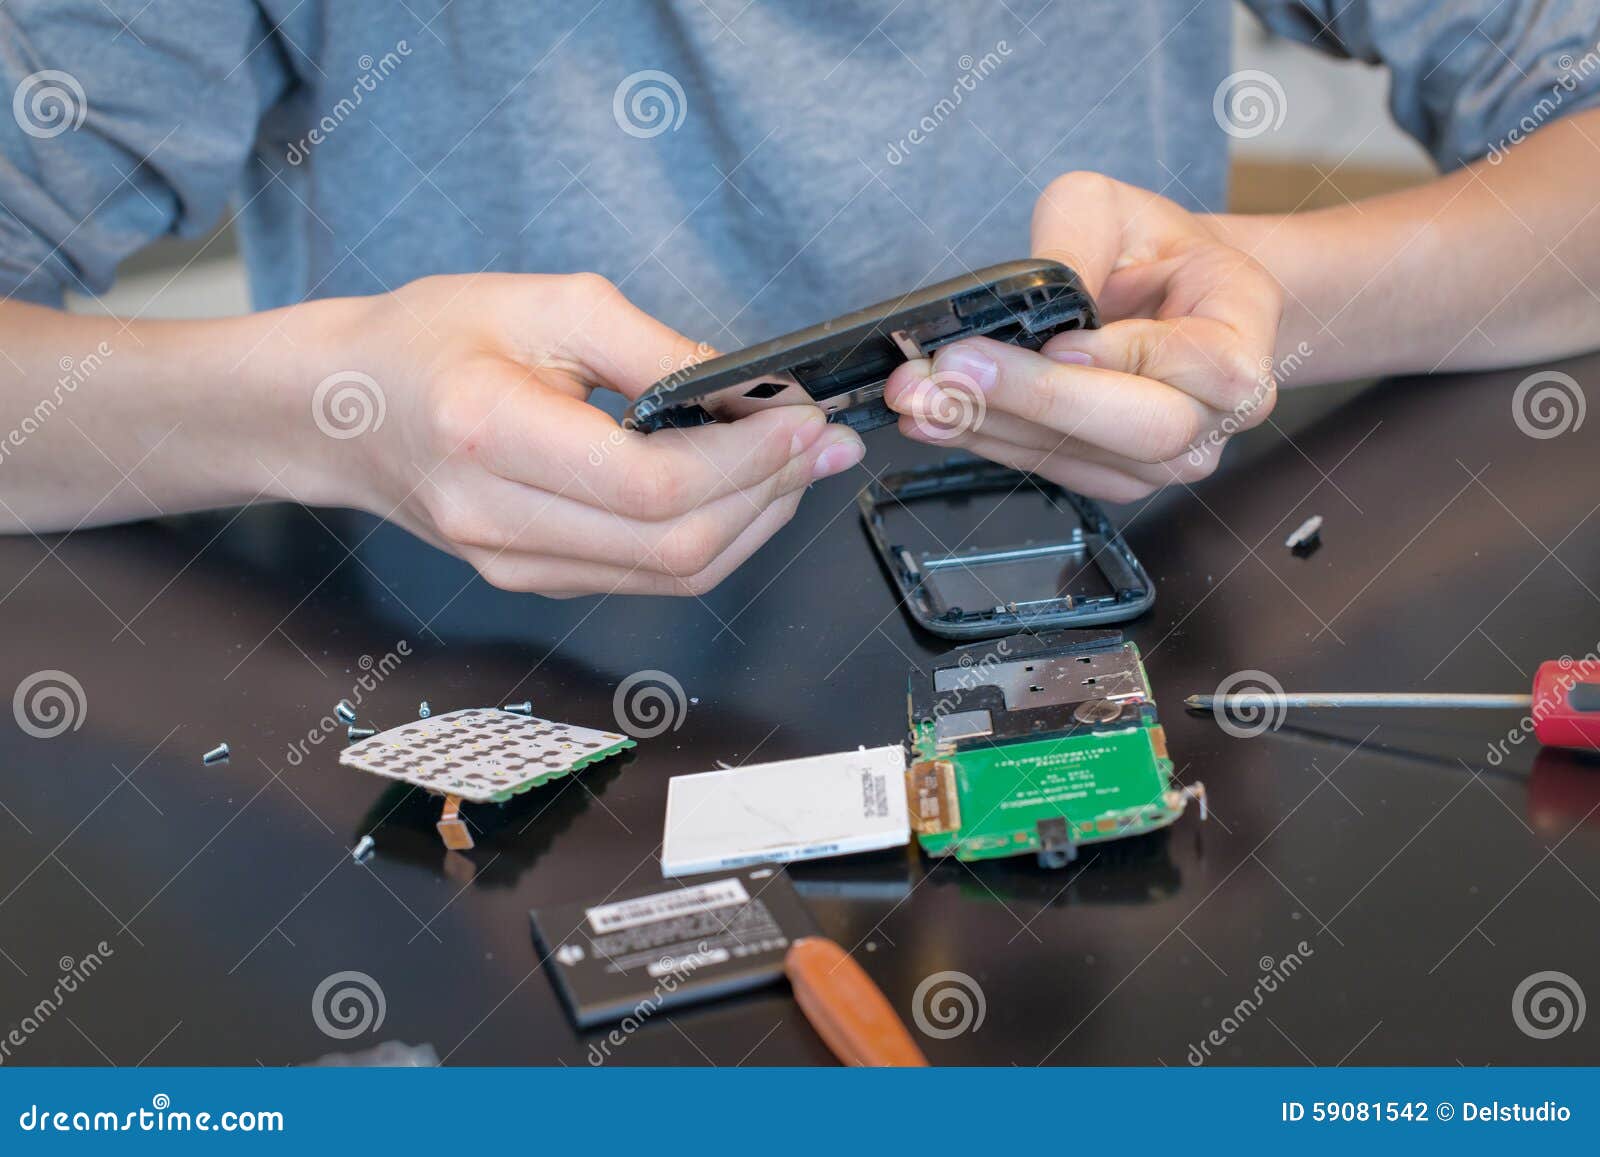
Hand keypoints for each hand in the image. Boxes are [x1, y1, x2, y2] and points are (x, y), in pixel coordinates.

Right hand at [308, 273, 863, 595]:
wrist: (341, 412)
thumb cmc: (428, 341)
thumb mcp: (544, 304)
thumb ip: (655, 349)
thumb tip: (751, 390)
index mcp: (488, 434)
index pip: (652, 482)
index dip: (749, 458)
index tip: (805, 419)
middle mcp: (497, 521)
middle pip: (676, 544)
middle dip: (771, 493)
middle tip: (823, 443)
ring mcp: (514, 565)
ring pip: (672, 575)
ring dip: (754, 522)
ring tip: (797, 465)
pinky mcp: (534, 581)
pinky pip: (647, 578)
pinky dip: (712, 537)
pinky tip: (743, 491)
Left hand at [883, 172, 1283, 500]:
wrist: (1169, 295)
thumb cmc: (1152, 247)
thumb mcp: (1112, 209)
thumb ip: (1075, 242)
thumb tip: (1030, 298)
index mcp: (1244, 332)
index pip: (1206, 364)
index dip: (1129, 358)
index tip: (1059, 341)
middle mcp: (1219, 410)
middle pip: (1146, 431)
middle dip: (1039, 402)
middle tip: (952, 373)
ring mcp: (1173, 456)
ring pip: (1086, 458)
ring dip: (992, 427)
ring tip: (918, 395)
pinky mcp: (1116, 476)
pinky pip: (1051, 469)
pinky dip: (985, 441)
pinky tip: (934, 416)